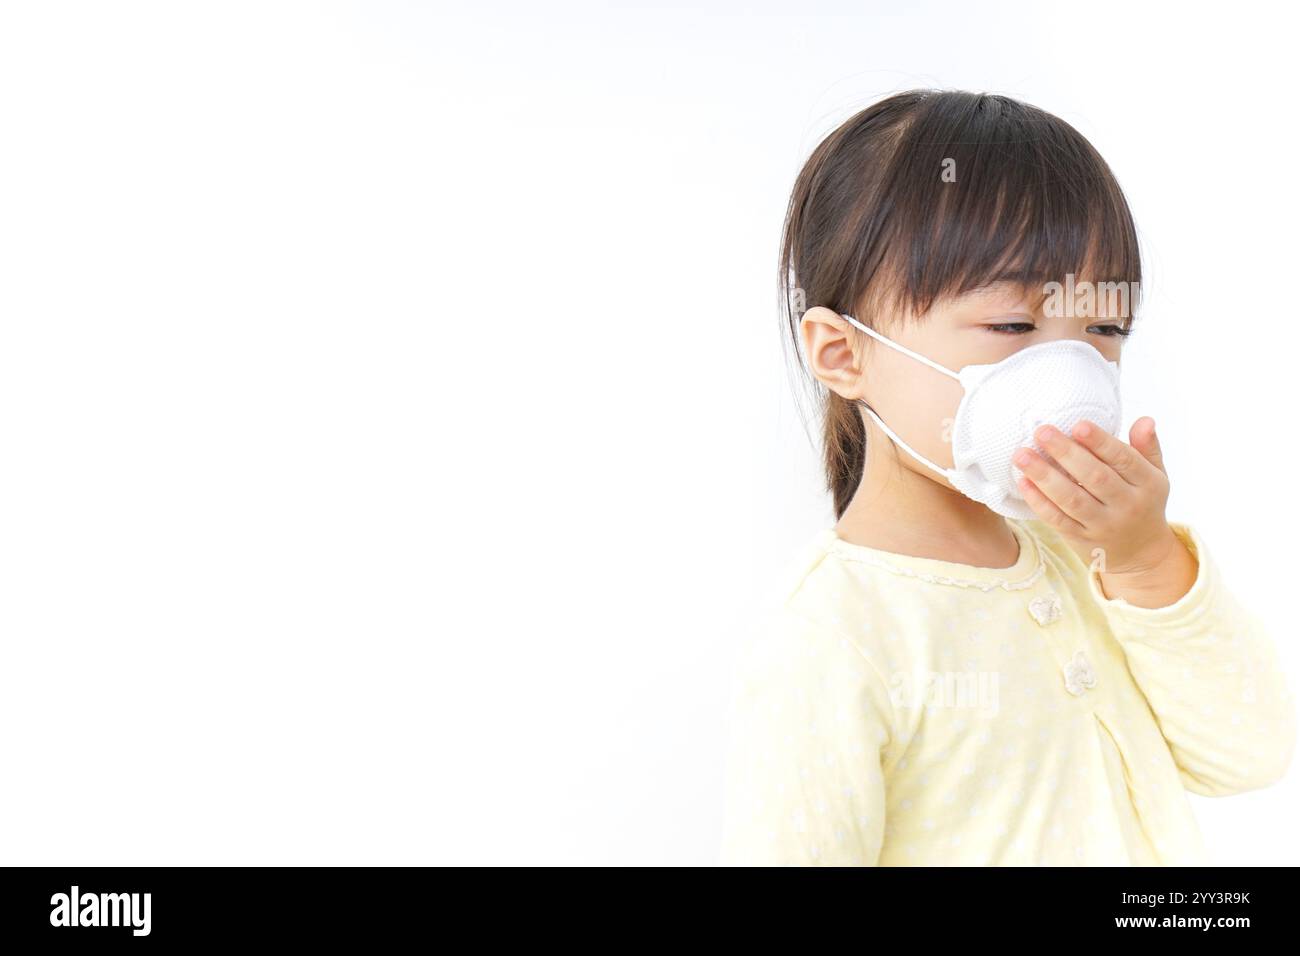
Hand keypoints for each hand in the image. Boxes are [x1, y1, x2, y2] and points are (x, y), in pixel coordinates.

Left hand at [1013, 416, 1196, 607]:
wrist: (1140, 553)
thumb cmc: (1142, 501)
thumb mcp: (1154, 475)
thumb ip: (1147, 447)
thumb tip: (1145, 419)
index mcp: (1148, 484)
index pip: (1124, 460)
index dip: (1101, 442)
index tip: (1078, 425)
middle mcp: (1127, 505)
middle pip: (1095, 477)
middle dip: (1066, 453)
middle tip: (1042, 432)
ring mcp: (1103, 524)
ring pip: (1072, 500)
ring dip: (1044, 476)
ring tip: (1022, 455)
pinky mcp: (1081, 538)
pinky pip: (1057, 520)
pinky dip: (1039, 501)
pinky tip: (1023, 482)